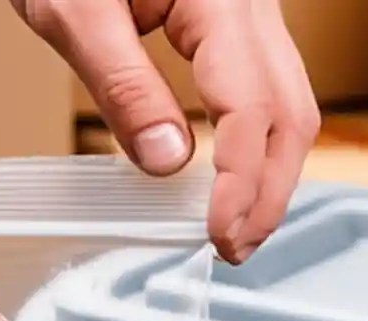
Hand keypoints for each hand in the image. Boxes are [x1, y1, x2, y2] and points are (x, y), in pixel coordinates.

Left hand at [15, 0, 320, 262]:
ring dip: (270, 175)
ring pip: (290, 105)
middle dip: (270, 190)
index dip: (243, 181)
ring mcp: (252, 15)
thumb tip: (168, 164)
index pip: (252, 107)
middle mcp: (253, 5)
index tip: (220, 236)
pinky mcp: (236, 27)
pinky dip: (257, 146)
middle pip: (292, 112)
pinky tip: (234, 183)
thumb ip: (124, 87)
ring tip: (235, 231)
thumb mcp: (75, 13)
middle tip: (233, 250)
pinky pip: (266, 93)